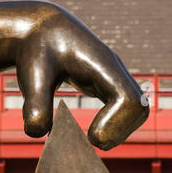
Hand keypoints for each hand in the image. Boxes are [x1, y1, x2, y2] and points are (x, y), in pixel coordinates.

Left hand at [17, 5, 148, 148]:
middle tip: (91, 142)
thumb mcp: (31, 75)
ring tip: (91, 140)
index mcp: (101, 64)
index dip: (115, 124)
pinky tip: (91, 133)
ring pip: (138, 109)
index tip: (90, 138)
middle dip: (120, 131)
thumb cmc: (36, 49)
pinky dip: (115, 125)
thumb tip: (38, 133)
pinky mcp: (110, 84)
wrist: (40, 30)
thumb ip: (35, 103)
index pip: (128, 99)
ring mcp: (115, 77)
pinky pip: (127, 108)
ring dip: (120, 130)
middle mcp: (114, 70)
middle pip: (140, 107)